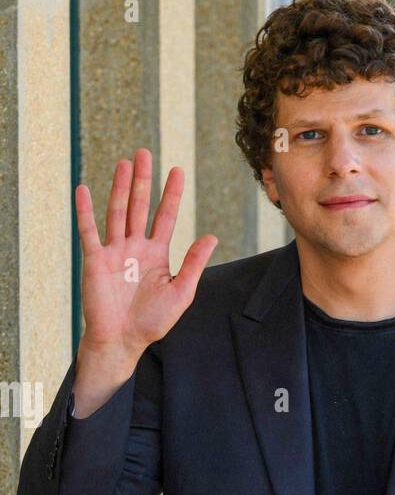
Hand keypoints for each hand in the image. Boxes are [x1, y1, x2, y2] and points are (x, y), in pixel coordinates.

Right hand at [75, 147, 217, 371]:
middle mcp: (135, 247)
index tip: (177, 170)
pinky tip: (83, 189)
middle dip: (144, 180)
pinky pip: (89, 231)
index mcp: (157, 254)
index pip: (166, 217)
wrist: (122, 341)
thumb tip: (212, 237)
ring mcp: (114, 251)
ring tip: (125, 163)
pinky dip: (85, 211)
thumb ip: (193, 264)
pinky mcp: (95, 260)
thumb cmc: (152, 321)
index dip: (172, 194)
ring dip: (121, 188)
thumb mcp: (180, 293)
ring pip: (118, 212)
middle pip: (140, 206)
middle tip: (145, 152)